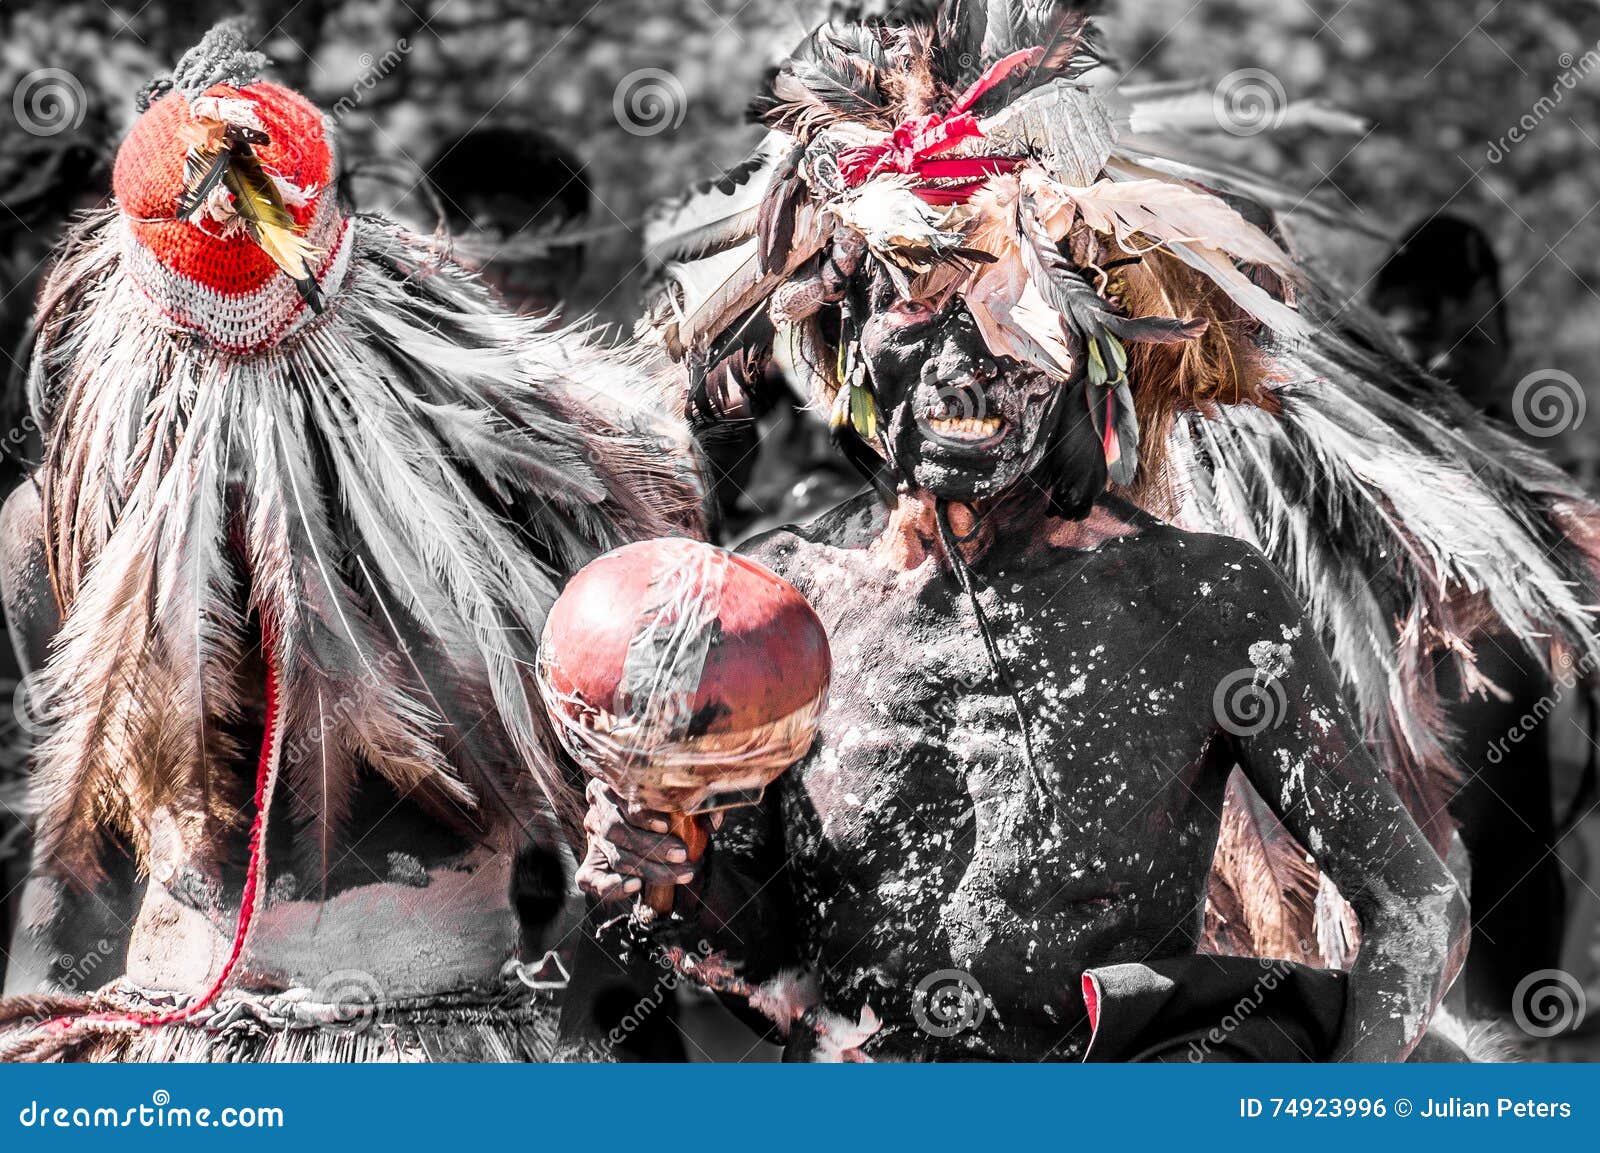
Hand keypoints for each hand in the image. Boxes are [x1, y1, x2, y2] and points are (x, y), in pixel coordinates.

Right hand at [576, 779, 704, 904]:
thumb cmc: (672, 815)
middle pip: (616, 829)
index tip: (666, 824)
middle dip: (651, 845)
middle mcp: (599, 811)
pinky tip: (635, 887)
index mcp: (615, 786)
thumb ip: (698, 807)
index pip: (620, 798)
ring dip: (649, 869)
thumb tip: (713, 822)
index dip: (642, 813)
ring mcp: (594, 840)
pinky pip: (593, 880)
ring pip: (616, 856)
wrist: (663, 841)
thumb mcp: (684, 803)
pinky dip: (613, 886)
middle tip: (681, 854)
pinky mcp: (590, 867)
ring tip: (681, 873)